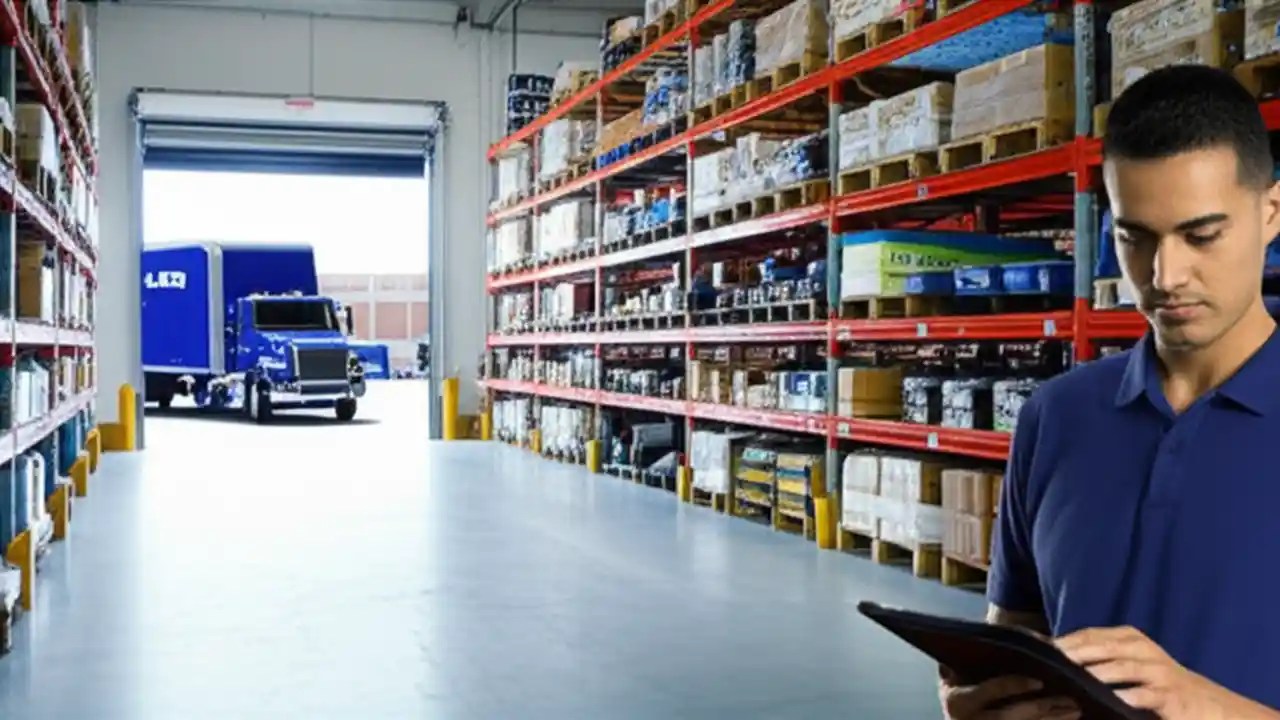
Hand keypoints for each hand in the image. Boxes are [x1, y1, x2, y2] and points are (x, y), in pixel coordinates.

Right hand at [938, 666, 1079, 719]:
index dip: (1013, 686)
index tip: (1039, 681)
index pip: (988, 691)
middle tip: (1068, 701)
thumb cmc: (962, 678)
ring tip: (1075, 710)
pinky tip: (1063, 718)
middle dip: (1039, 709)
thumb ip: (989, 654)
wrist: (955, 708)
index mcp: (956, 699)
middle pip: (1008, 717)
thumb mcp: (964, 666)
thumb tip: (1039, 644)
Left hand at [1056, 626, 1279, 719]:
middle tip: (1048, 662)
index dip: (1064, 642)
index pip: (1089, 635)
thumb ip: (1099, 660)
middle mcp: (1143, 649)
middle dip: (1074, 654)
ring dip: (1096, 674)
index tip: (1035, 650)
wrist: (1210, 706)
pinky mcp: (1172, 694)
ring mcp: (1158, 671)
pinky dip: (1129, 697)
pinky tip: (1114, 701)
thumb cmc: (1160, 686)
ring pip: (1122, 667)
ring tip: (1072, 680)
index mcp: (1129, 638)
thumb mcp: (1131, 666)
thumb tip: (1054, 659)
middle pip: (1102, 646)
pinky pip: (1146, 694)